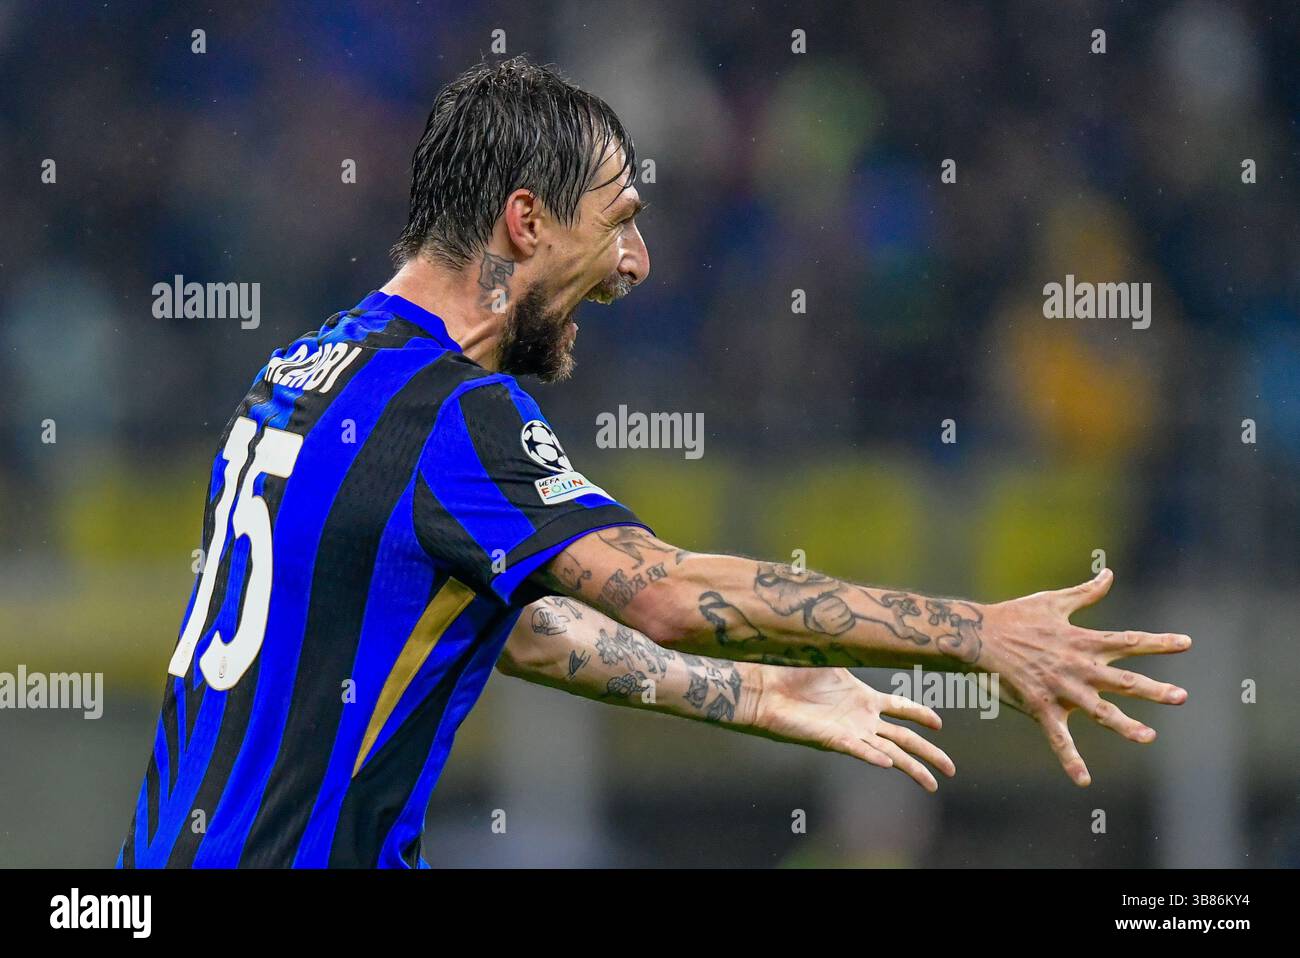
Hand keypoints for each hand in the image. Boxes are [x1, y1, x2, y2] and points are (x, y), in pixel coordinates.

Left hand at [753, 666, 955, 791]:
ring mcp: (850, 732)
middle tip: (952, 770)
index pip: (901, 708)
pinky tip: (891, 764)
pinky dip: (876, 757)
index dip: (921, 715)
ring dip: (912, 768)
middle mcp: (861, 719)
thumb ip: (849, 647)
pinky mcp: (833, 740)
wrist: (764, 687)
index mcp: (863, 699)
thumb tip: (865, 622)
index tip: (940, 724)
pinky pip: (860, 751)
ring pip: (890, 753)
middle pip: (905, 738)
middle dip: (930, 753)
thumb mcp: (829, 655)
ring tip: (933, 784)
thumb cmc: (790, 671)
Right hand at [979, 568, 1190, 786]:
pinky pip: (1058, 738)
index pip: (1128, 641)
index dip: (1158, 642)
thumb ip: (1086, 592)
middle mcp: (1077, 667)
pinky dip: (1070, 759)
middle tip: (1182, 697)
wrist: (979, 636)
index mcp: (1082, 641)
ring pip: (1098, 711)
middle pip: (1122, 680)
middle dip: (1153, 690)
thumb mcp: (1054, 601)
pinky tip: (1083, 780)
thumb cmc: (1015, 616)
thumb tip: (1108, 573)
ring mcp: (1060, 689)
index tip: (1186, 643)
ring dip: (1125, 725)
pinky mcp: (1040, 707)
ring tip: (1149, 736)